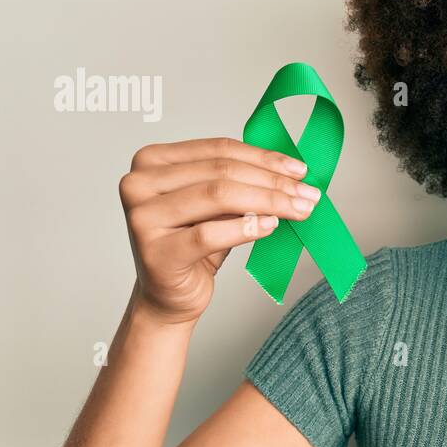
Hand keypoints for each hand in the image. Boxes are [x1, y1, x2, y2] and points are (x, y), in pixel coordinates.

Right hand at [119, 137, 318, 325]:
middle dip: (273, 182)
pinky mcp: (155, 252)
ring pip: (218, 196)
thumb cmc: (192, 245)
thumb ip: (240, 181)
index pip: (219, 149)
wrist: (168, 296)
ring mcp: (142, 218)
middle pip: (222, 172)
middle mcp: (138, 183)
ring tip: (299, 210)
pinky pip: (210, 234)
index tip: (300, 170)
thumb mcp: (215, 205)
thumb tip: (291, 171)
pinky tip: (271, 227)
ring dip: (268, 202)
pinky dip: (246, 228)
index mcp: (152, 160)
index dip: (265, 158)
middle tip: (308, 194)